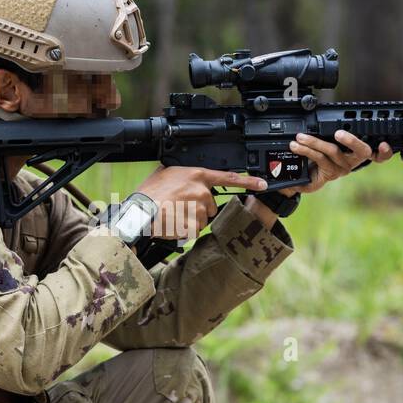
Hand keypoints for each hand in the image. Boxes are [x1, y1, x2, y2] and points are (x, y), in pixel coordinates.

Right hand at [135, 166, 267, 239]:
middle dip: (199, 208)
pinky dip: (186, 229)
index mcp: (196, 175)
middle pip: (211, 204)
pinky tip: (174, 223)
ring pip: (203, 218)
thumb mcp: (166, 173)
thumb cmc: (148, 194)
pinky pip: (196, 229)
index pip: (228, 178)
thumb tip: (187, 176)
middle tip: (179, 206)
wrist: (139, 212)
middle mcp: (201, 191)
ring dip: (191, 219)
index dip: (248, 181)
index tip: (262, 184)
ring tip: (173, 214)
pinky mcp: (195, 224)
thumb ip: (183, 174)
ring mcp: (199, 208)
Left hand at [279, 130, 392, 196]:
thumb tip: (325, 115)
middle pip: (361, 151)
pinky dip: (307, 150)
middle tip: (338, 133)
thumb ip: (332, 131)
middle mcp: (353, 161)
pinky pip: (320, 159)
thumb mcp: (327, 141)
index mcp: (358, 152)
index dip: (385, 152)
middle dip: (352, 140)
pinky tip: (298, 146)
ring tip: (300, 137)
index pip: (380, 155)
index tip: (383, 145)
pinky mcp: (330, 174)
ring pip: (332, 151)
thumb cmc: (319, 156)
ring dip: (314, 141)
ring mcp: (342, 169)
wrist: (304, 178)